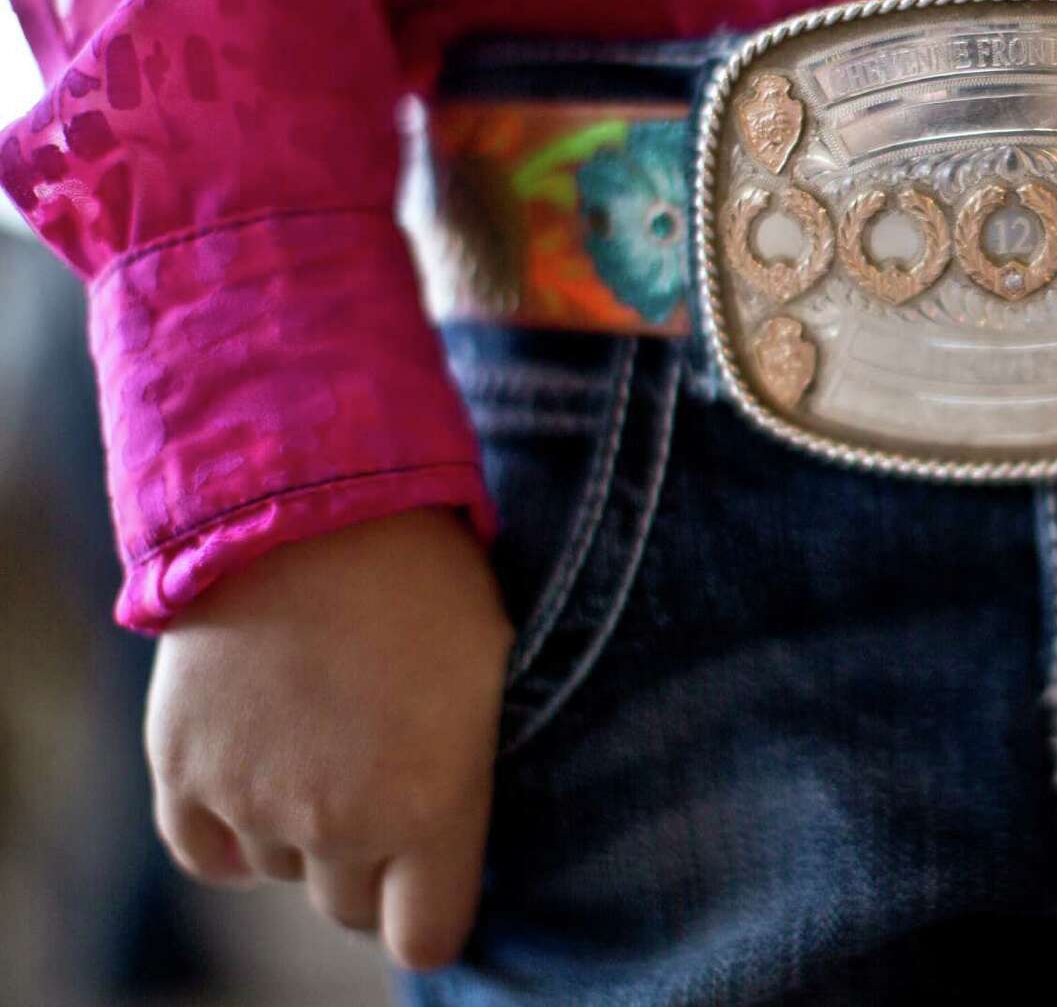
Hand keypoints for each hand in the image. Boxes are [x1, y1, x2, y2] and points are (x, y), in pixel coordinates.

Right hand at [145, 508, 510, 969]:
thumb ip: (472, 779)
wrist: (311, 501)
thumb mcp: (495, 677)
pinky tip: (261, 780)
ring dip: (302, 833)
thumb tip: (458, 842)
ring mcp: (254, 799)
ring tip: (325, 743)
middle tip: (382, 784)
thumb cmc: (427, 580)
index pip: (426, 935)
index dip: (432, 906)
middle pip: (351, 904)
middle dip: (372, 862)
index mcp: (434, 804)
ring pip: (282, 872)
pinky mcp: (182, 769)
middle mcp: (340, 821)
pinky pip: (208, 857)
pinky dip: (231, 835)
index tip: (436, 872)